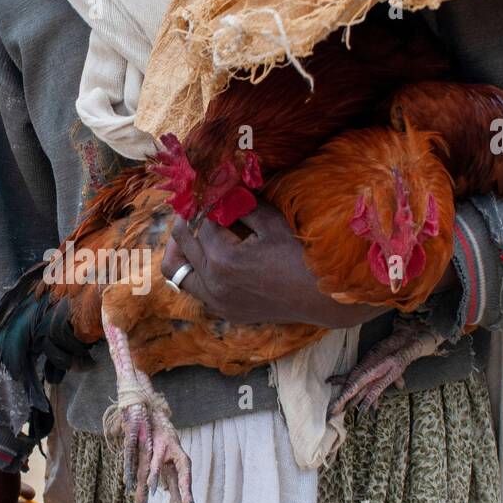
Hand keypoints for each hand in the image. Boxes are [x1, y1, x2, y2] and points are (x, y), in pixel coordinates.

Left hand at [161, 203, 380, 328]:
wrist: (322, 298)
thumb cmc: (300, 255)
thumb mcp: (271, 221)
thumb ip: (239, 205)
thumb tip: (220, 191)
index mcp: (223, 260)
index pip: (201, 223)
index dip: (207, 205)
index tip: (211, 194)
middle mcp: (213, 284)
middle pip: (183, 245)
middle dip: (187, 221)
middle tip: (194, 206)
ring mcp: (218, 302)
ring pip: (180, 273)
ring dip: (182, 250)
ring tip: (189, 232)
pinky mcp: (226, 311)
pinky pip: (197, 289)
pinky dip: (198, 270)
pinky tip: (209, 256)